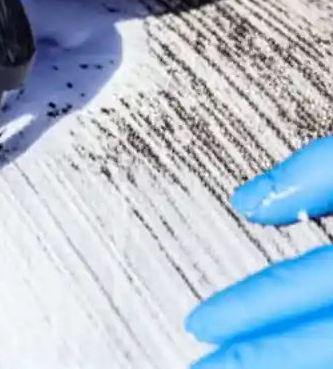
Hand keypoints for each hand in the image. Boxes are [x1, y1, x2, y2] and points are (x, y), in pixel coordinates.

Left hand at [183, 136, 332, 368]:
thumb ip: (322, 171)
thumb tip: (246, 203)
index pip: (316, 281)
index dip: (255, 307)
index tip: (199, 326)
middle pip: (327, 342)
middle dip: (261, 358)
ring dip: (291, 362)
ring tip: (233, 366)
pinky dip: (313, 354)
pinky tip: (287, 358)